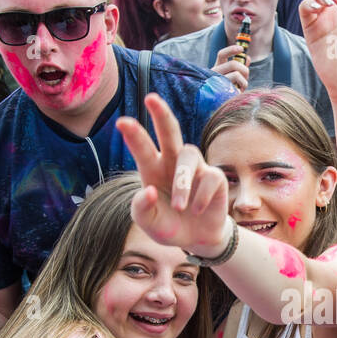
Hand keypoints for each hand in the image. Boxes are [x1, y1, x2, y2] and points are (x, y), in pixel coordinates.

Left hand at [116, 94, 230, 253]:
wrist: (196, 239)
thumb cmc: (168, 225)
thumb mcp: (148, 223)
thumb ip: (142, 209)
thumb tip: (149, 190)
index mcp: (153, 169)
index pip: (142, 148)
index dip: (133, 135)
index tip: (121, 122)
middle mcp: (173, 163)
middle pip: (169, 132)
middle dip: (161, 114)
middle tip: (151, 98)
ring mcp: (196, 167)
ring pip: (189, 155)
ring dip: (182, 182)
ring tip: (179, 206)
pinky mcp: (215, 177)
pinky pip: (209, 178)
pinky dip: (201, 196)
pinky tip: (197, 211)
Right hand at [211, 44, 248, 91]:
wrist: (214, 106)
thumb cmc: (225, 89)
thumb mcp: (231, 76)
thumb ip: (239, 66)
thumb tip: (247, 58)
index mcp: (216, 68)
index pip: (222, 54)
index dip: (232, 49)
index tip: (241, 49)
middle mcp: (215, 74)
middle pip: (233, 64)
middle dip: (244, 69)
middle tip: (246, 75)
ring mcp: (218, 83)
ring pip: (236, 75)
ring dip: (244, 81)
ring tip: (242, 87)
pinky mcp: (223, 92)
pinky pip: (237, 88)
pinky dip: (242, 89)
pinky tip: (238, 93)